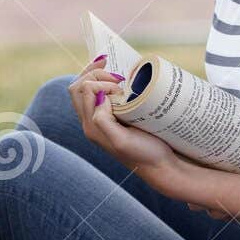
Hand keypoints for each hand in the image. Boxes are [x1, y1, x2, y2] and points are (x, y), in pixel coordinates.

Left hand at [68, 55, 180, 181]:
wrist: (160, 167)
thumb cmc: (143, 154)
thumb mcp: (121, 140)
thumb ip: (103, 121)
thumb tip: (100, 97)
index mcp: (91, 127)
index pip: (83, 90)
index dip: (100, 81)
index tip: (121, 88)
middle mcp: (92, 123)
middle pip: (78, 87)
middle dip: (94, 72)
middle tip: (118, 76)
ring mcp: (102, 120)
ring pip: (88, 90)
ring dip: (100, 76)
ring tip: (119, 75)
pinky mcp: (114, 119)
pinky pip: (101, 96)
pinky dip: (107, 83)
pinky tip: (122, 82)